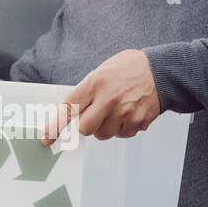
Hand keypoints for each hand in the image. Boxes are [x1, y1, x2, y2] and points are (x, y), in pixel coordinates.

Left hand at [42, 49, 160, 145]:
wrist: (161, 71)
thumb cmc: (129, 68)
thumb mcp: (102, 71)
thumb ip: (87, 92)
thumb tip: (72, 113)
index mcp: (96, 83)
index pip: (69, 108)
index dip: (55, 126)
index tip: (46, 138)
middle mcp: (109, 99)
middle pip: (85, 128)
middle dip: (86, 125)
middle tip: (95, 115)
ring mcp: (124, 112)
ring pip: (103, 134)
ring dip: (105, 128)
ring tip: (115, 111)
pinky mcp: (138, 122)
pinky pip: (122, 135)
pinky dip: (122, 128)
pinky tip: (128, 113)